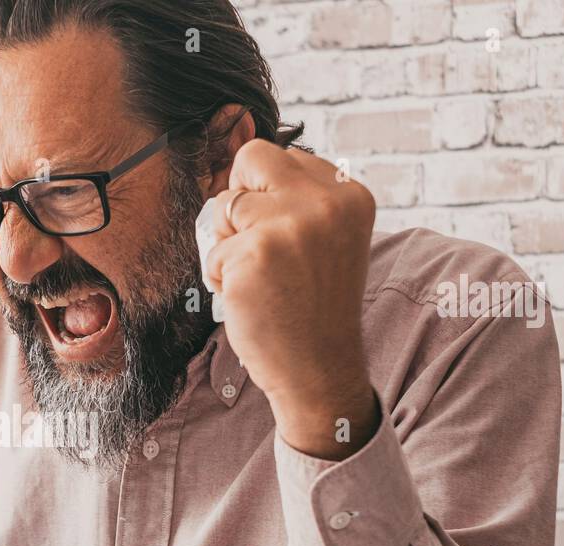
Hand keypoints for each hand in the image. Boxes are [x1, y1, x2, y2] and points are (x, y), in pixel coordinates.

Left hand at [203, 141, 378, 459]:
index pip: (281, 158)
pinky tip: (252, 301)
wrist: (319, 370)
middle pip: (251, 160)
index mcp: (350, 193)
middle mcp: (326, 202)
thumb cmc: (312, 307)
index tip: (282, 237)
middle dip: (240, 201)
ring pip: (224, 207)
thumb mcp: (326, 239)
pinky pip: (213, 251)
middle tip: (257, 247)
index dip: (265, 196)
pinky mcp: (255, 254)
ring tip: (259, 280)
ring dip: (228, 246)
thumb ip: (300, 200)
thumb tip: (240, 170)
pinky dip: (221, 278)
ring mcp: (290, 226)